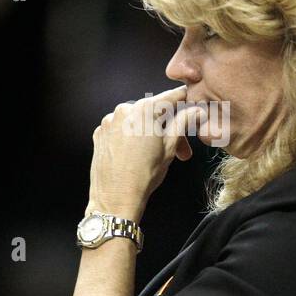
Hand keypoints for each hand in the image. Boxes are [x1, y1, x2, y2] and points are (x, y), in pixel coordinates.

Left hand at [87, 86, 205, 219]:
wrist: (115, 197)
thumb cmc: (144, 174)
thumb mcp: (171, 147)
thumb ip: (183, 123)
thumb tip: (196, 111)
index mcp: (144, 110)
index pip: (170, 97)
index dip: (185, 99)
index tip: (193, 101)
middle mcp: (123, 110)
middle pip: (153, 111)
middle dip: (169, 126)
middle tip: (181, 150)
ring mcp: (109, 121)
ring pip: (137, 120)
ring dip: (151, 132)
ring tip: (157, 155)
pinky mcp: (100, 133)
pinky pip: (122, 128)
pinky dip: (133, 136)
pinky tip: (138, 155)